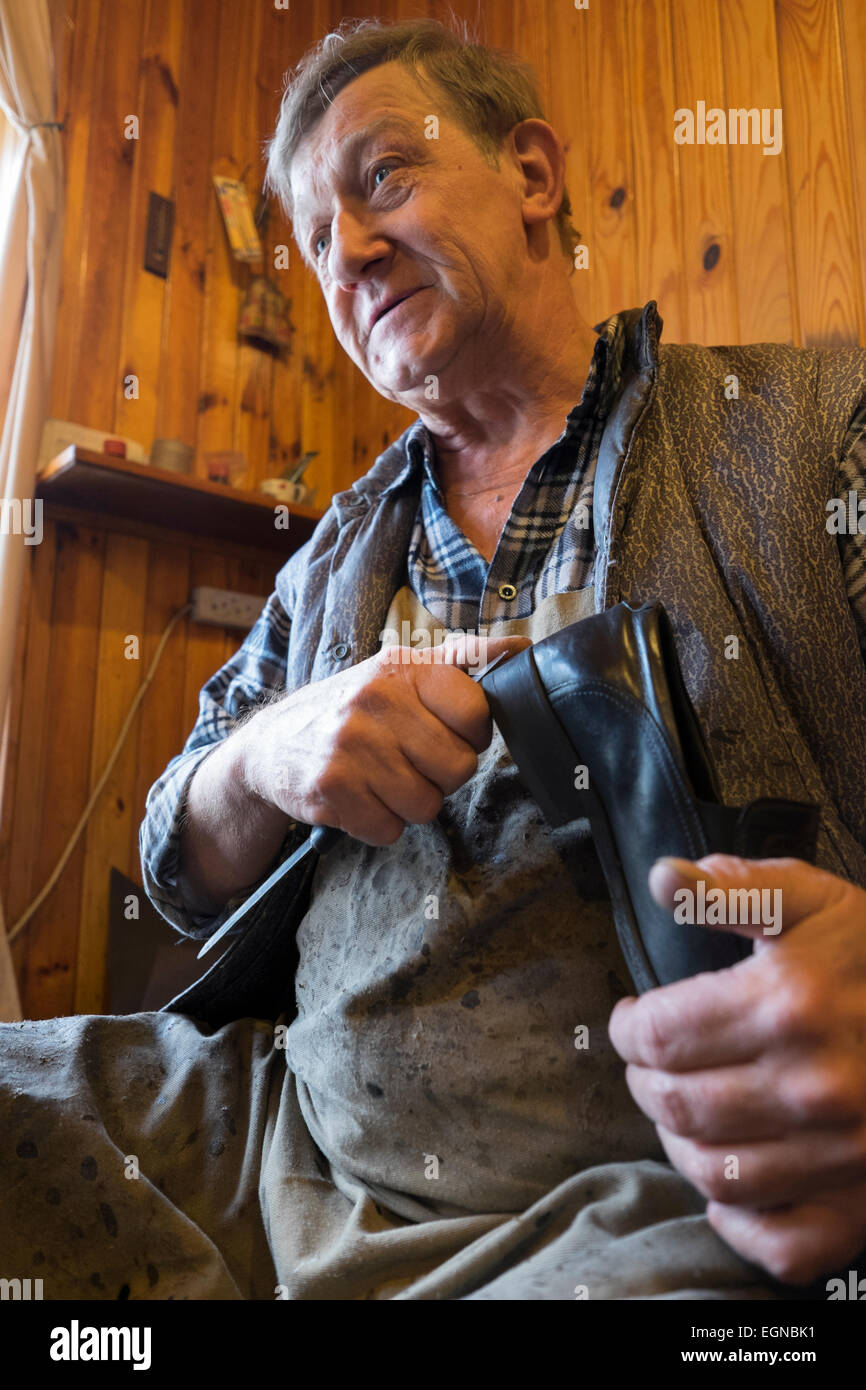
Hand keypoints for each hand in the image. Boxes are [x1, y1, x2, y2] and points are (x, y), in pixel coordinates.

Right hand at [238, 633, 529, 845]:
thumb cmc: (349, 711)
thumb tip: (525, 647)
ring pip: (426, 805)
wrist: (270, 747)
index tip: (446, 732)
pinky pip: (389, 830)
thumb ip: (463, 659)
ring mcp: (350, 746)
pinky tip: (360, 799)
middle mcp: (374, 701)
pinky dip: (378, 824)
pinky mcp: (330, 790)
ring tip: (382, 781)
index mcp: (400, 668)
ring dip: (409, 803)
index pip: (476, 711)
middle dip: (440, 776)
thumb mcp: (398, 672)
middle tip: (409, 762)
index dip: (470, 734)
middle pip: (458, 768)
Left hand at [608, 853, 865, 1284]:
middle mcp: (811, 1087)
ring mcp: (839, 1153)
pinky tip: (728, 1189)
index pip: (660, 1033)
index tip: (631, 1018)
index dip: (628, 1026)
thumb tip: (664, 879)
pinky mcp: (862, 1201)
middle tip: (648, 1062)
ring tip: (680, 1111)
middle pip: (676, 1103)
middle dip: (644, 1080)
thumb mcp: (816, 901)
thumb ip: (736, 890)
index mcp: (788, 1006)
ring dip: (678, 1143)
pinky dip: (741, 1226)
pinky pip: (783, 1244)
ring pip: (713, 1173)